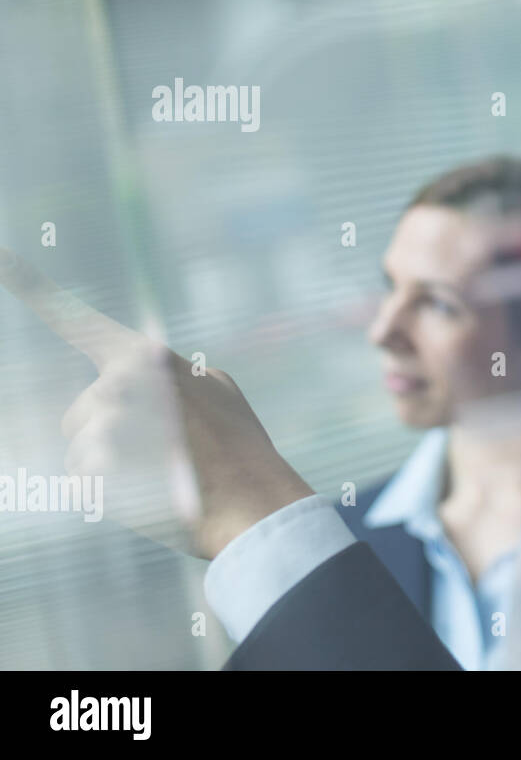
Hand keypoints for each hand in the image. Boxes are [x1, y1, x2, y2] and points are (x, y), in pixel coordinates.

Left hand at [0, 247, 314, 557]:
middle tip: (163, 460)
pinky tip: (150, 497)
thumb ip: (172, 380)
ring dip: (110, 474)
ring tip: (162, 480)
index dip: (31, 287)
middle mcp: (121, 379)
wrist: (256, 503)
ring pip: (79, 455)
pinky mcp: (95, 460)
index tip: (0, 256)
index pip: (80, 322)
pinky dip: (109, 499)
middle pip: (80, 417)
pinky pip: (82, 486)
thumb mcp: (217, 395)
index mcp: (149, 358)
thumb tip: (146, 382)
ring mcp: (107, 418)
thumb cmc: (241, 454)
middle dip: (107, 443)